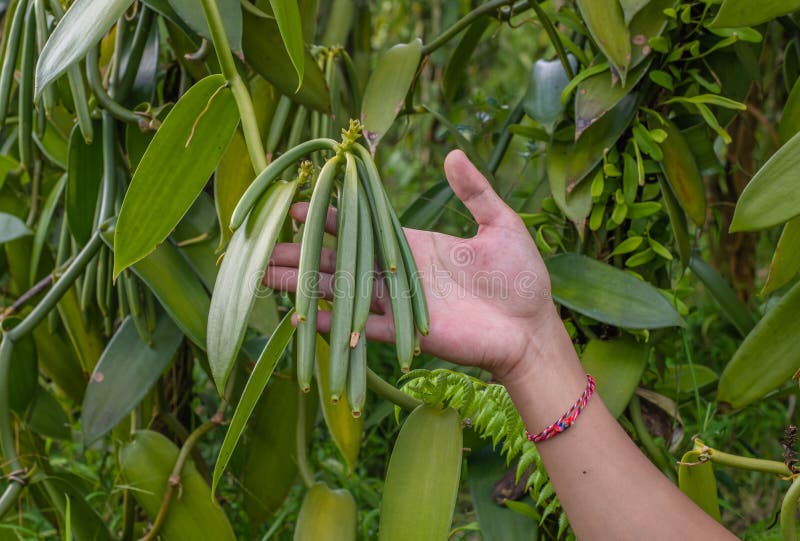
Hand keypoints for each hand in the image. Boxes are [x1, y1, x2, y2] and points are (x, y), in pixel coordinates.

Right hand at [264, 150, 560, 380]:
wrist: (532, 327)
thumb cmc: (520, 276)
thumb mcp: (500, 224)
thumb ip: (474, 191)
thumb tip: (452, 153)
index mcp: (413, 243)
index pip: (361, 226)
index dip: (328, 216)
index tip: (295, 204)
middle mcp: (397, 272)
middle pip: (339, 259)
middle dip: (301, 253)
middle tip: (262, 247)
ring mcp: (399, 303)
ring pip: (342, 291)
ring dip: (305, 285)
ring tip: (267, 279)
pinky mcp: (407, 332)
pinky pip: (365, 328)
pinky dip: (337, 325)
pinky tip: (306, 318)